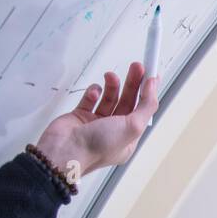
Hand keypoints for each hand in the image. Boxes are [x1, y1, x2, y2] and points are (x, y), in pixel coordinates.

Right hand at [34, 62, 158, 180]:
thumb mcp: (132, 127)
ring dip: (112, 86)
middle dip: (132, 83)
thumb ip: (146, 106)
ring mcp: (96, 124)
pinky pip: (90, 100)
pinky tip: (95, 90)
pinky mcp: (80, 117)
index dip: (147, 92)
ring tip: (111, 76)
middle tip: (136, 66)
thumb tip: (153, 87)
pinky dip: (93, 92)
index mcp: (128, 138)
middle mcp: (113, 131)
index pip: (142, 110)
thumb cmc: (96, 147)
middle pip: (127, 102)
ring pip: (109, 99)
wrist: (63, 151)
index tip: (151, 74)